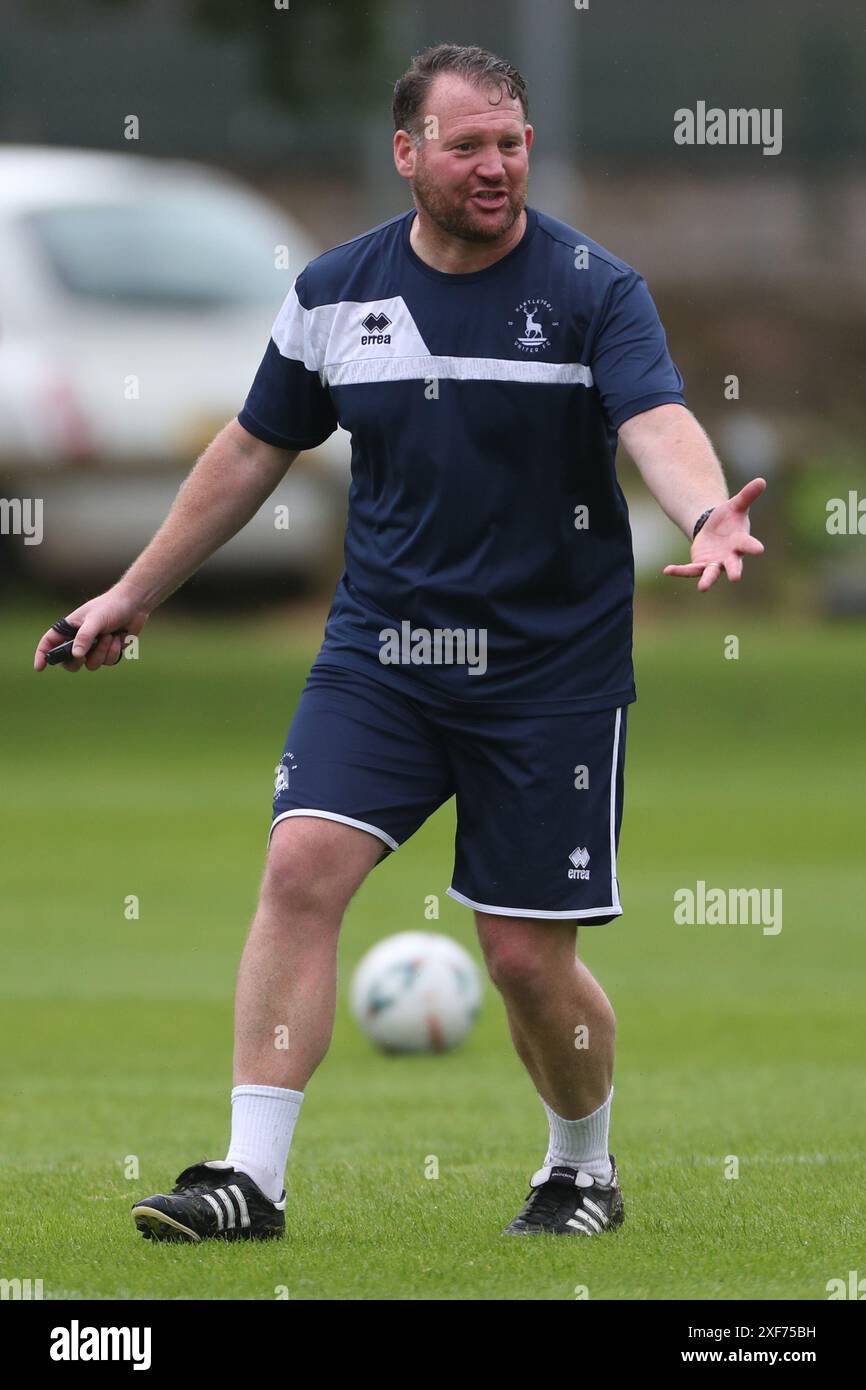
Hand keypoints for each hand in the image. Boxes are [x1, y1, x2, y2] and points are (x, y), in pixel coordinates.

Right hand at [34, 585, 151, 672]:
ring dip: (102, 653)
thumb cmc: (111, 606)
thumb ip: (84, 637)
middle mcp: (79, 639)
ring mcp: (94, 647)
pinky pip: (107, 662)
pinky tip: (119, 638)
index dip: (42, 655)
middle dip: (79, 661)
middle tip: (85, 654)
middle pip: (69, 662)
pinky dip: (114, 652)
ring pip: (91, 665)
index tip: (39, 668)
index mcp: (69, 628)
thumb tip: (75, 656)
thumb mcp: (96, 620)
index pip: (49, 643)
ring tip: (110, 636)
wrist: (135, 605)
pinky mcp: (108, 651)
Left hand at [663, 478, 766, 591]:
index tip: (759, 550)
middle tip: (735, 578)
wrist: (716, 530)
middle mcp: (730, 556)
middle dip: (733, 570)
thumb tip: (762, 480)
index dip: (752, 546)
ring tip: (703, 588)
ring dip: (707, 580)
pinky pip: (689, 570)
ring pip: (711, 573)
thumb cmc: (730, 519)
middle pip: (732, 564)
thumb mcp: (737, 505)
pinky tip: (667, 570)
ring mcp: (715, 562)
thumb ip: (748, 495)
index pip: (748, 544)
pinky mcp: (700, 564)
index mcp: (741, 541)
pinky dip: (679, 571)